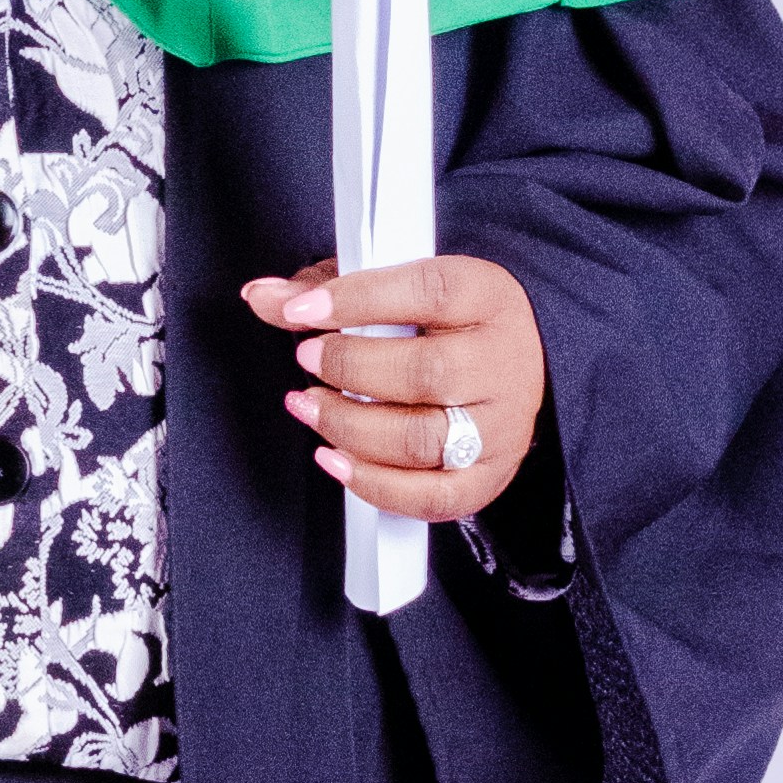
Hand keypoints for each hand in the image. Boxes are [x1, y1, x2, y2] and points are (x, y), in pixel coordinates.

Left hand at [241, 255, 546, 522]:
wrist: (519, 365)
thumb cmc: (447, 323)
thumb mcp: (396, 285)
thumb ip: (328, 287)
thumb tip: (263, 296)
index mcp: (485, 297)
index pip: (429, 291)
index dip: (357, 301)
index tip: (302, 310)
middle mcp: (501, 362)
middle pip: (425, 374)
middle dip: (348, 368)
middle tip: (308, 358)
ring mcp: (499, 426)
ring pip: (420, 440)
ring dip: (348, 427)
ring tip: (311, 405)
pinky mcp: (487, 477)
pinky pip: (430, 497)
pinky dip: (372, 484)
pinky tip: (334, 458)